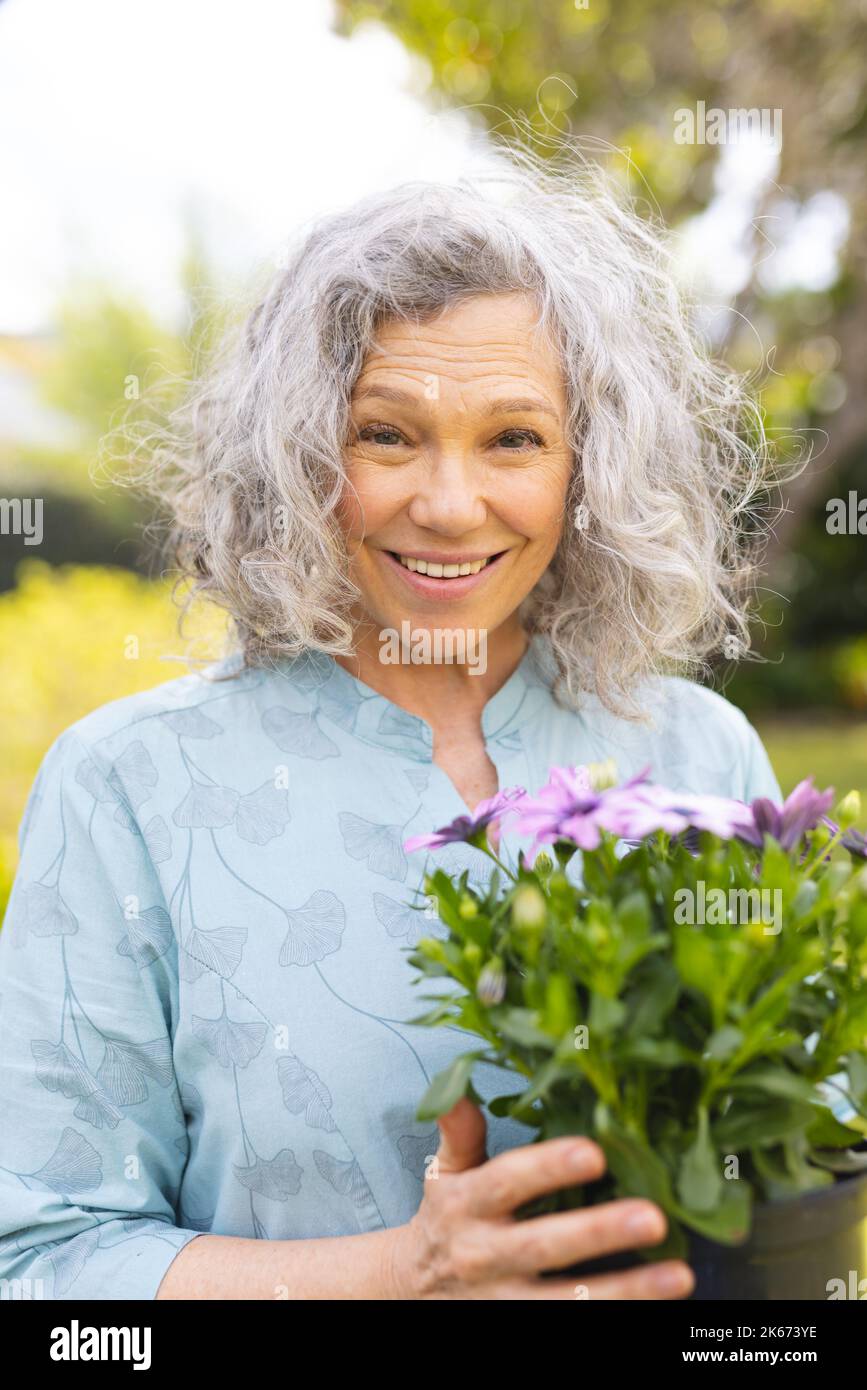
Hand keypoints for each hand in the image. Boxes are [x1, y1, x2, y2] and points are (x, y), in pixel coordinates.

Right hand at [388, 1098, 694, 1299]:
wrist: (413, 1291)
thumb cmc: (447, 1218)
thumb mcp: (444, 1173)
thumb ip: (460, 1132)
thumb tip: (459, 1082)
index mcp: (466, 1204)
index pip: (508, 1182)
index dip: (549, 1168)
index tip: (595, 1153)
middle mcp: (482, 1255)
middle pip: (544, 1246)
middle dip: (599, 1233)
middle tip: (655, 1218)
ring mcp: (503, 1302)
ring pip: (566, 1302)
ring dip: (625, 1291)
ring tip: (679, 1276)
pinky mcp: (519, 1328)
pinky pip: (571, 1327)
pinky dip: (616, 1319)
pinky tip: (659, 1310)